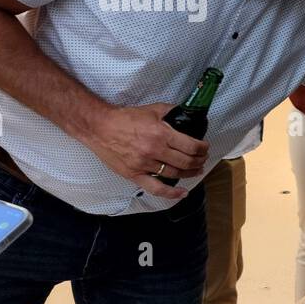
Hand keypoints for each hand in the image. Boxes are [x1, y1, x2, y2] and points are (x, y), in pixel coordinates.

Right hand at [84, 103, 208, 199]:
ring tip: (196, 170)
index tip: (205, 148)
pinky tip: (183, 193)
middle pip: (186, 162)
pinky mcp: (134, 175)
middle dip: (199, 161)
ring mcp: (144, 165)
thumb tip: (187, 113)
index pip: (191, 146)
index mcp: (161, 134)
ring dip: (190, 173)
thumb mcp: (152, 109)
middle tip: (203, 158)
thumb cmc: (125, 118)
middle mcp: (155, 151)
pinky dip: (171, 193)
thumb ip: (171, 111)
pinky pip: (156, 189)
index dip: (202, 148)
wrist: (99, 127)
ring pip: (175, 174)